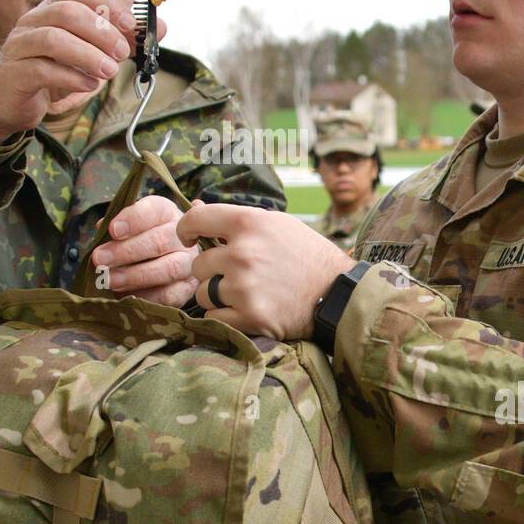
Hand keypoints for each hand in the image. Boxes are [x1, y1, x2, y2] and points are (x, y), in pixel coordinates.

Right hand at [0, 0, 166, 143]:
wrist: (11, 99)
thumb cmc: (52, 69)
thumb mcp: (90, 52)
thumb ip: (123, 39)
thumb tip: (160, 28)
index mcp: (53, 9)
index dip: (108, 4)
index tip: (131, 25)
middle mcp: (33, 21)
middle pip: (67, 12)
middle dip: (101, 31)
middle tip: (122, 53)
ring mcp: (20, 46)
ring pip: (52, 38)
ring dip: (87, 54)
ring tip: (109, 72)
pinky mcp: (13, 73)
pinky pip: (41, 69)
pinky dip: (69, 76)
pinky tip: (88, 85)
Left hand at [90, 195, 197, 306]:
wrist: (166, 262)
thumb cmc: (140, 240)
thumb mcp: (128, 226)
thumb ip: (115, 227)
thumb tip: (101, 228)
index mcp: (166, 213)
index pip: (154, 211)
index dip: (133, 220)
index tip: (113, 230)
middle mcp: (182, 236)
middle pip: (159, 241)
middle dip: (126, 251)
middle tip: (100, 259)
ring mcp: (188, 263)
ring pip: (168, 269)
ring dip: (135, 276)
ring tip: (110, 280)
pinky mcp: (187, 288)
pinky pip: (169, 295)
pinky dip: (146, 296)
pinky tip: (126, 296)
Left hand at [176, 203, 354, 338]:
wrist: (338, 292)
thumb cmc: (305, 254)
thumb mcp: (275, 223)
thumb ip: (234, 218)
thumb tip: (193, 205)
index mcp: (248, 223)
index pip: (195, 220)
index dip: (185, 230)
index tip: (189, 239)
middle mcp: (243, 253)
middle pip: (198, 265)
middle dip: (212, 271)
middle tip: (236, 274)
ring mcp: (244, 287)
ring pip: (203, 294)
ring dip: (216, 296)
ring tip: (244, 293)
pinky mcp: (250, 317)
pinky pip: (214, 318)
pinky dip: (225, 318)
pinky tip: (245, 310)